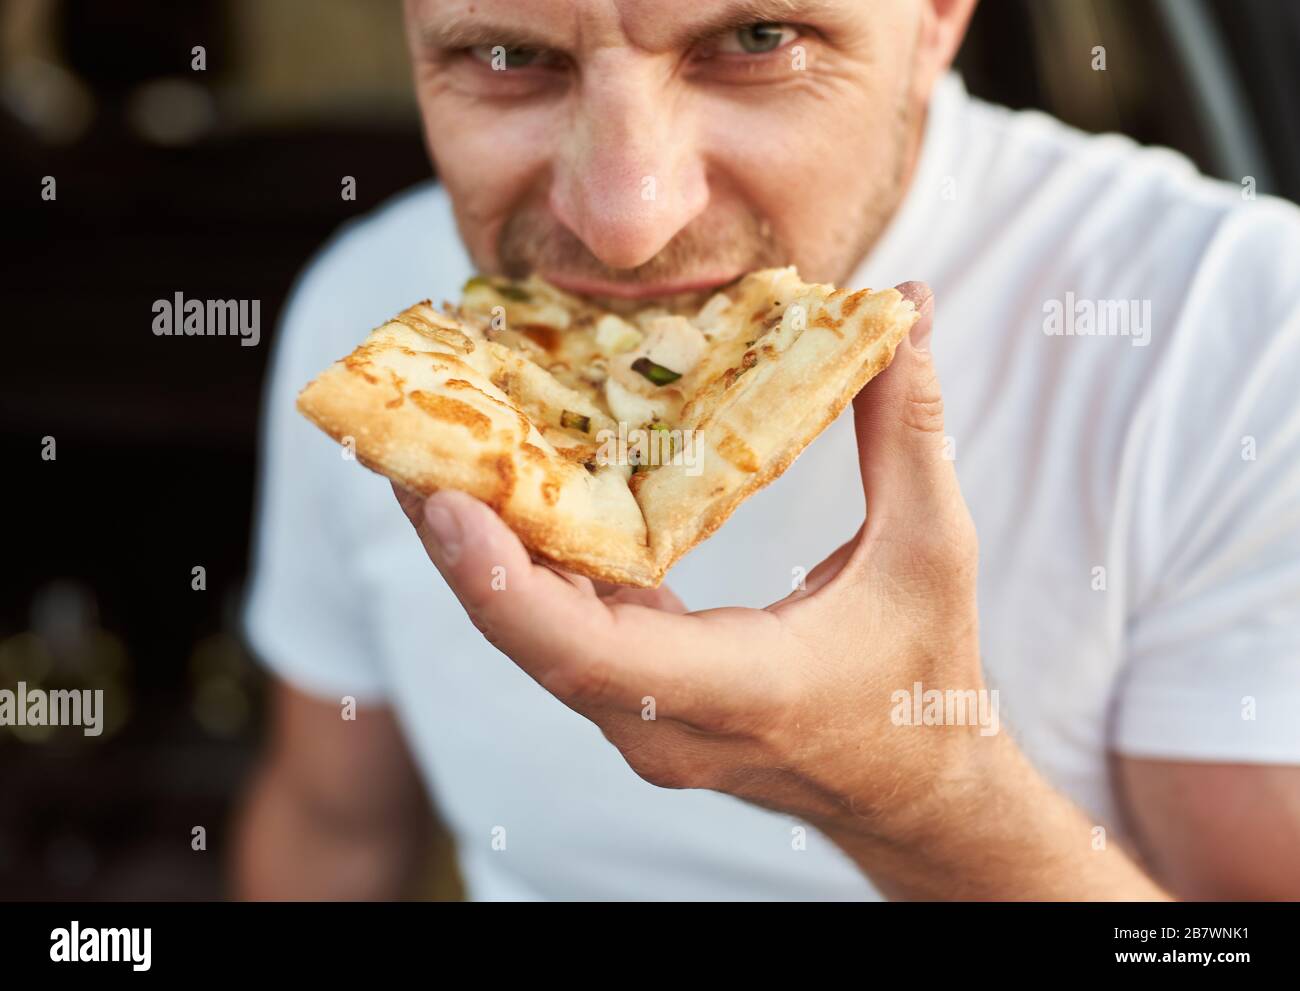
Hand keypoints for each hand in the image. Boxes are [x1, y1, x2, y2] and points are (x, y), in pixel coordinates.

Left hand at [394, 283, 987, 835]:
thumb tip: (905, 304)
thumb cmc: (928, 678)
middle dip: (459, 542)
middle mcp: (665, 724)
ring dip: (480, 552)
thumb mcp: (935, 549)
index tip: (441, 497)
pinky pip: (564, 634)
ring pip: (534, 637)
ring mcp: (642, 722)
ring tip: (436, 451)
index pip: (585, 655)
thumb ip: (910, 427)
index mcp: (740, 691)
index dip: (497, 581)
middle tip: (406, 437)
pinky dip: (530, 567)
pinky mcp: (637, 702)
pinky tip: (512, 493)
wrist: (916, 794)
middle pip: (529, 638)